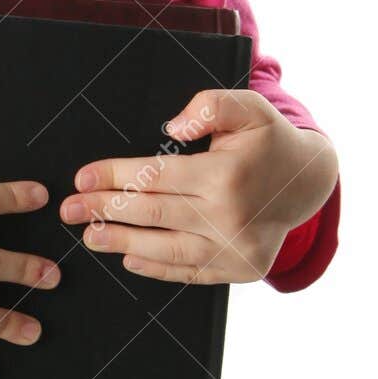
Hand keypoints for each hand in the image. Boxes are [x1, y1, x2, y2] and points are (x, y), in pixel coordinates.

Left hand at [58, 89, 338, 285]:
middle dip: (104, 210)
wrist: (308, 182)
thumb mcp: (248, 107)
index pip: (156, 176)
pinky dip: (157, 267)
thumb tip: (173, 127)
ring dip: (122, 242)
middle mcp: (230, 216)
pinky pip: (190, 271)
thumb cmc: (268, 140)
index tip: (82, 177)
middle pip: (153, 213)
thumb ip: (210, 106)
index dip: (114, 175)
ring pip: (166, 248)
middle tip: (69, 209)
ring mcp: (236, 248)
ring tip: (90, 236)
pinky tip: (129, 257)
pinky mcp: (240, 269)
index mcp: (226, 174)